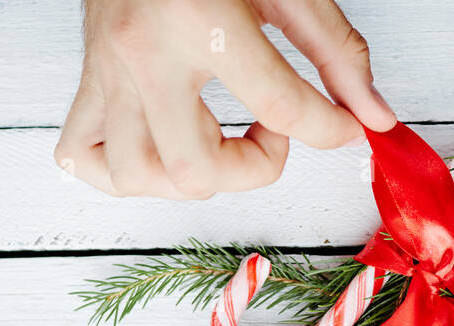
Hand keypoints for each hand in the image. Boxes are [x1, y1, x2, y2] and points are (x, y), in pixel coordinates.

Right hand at [57, 0, 394, 198]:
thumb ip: (337, 53)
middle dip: (250, 169)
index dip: (328, 130)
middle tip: (270, 131)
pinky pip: (82, 157)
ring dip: (188, 178)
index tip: (344, 128)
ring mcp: (108, 70)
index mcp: (200, 20)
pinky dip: (120, 173)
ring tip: (217, 140)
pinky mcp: (89, 77)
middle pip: (194, 170)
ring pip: (136, 175)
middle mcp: (144, 52)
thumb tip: (371, 116)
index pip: (279, 107)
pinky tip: (160, 151)